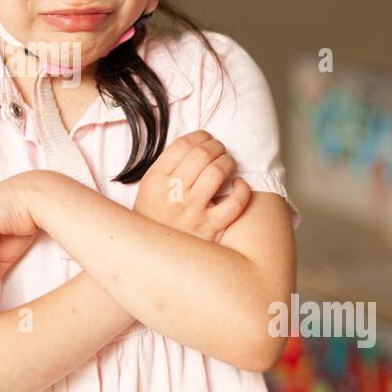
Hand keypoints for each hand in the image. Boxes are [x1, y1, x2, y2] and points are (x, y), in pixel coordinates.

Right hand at [134, 130, 251, 241]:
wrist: (151, 255)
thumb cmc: (154, 217)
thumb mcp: (149, 188)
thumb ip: (168, 167)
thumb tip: (197, 144)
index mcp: (154, 180)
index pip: (182, 145)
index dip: (200, 136)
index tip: (205, 138)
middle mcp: (172, 194)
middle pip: (202, 154)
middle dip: (216, 145)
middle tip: (219, 149)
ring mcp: (191, 211)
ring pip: (217, 172)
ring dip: (228, 161)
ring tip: (228, 163)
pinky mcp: (209, 228)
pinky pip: (234, 203)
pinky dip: (242, 190)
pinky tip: (239, 184)